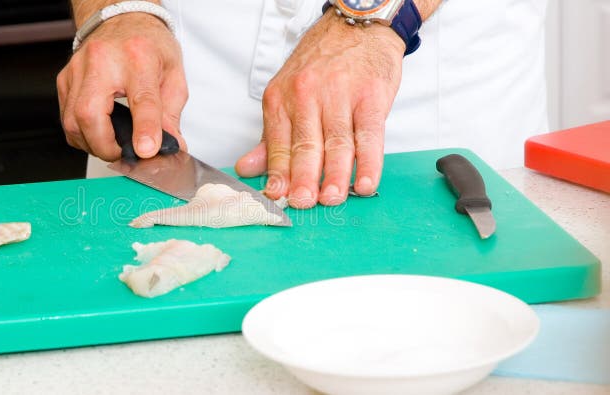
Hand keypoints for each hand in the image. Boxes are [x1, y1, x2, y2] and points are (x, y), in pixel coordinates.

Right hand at [57, 12, 187, 160]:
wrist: (123, 20)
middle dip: (105, 146)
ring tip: (112, 145)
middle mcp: (102, 60)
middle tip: (122, 154)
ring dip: (92, 143)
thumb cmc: (148, 45)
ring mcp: (78, 69)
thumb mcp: (173, 75)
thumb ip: (171, 115)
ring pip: (72, 121)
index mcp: (138, 56)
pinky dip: (81, 134)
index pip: (141, 99)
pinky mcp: (64, 78)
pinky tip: (98, 133)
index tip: (146, 151)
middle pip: (90, 114)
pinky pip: (66, 118)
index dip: (144, 130)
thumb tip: (170, 145)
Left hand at [235, 11, 404, 207]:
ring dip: (335, 175)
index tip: (279, 198)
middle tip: (303, 203)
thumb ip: (271, 139)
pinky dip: (368, 162)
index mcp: (281, 98)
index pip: (277, 144)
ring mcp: (339, 95)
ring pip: (336, 143)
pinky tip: (365, 182)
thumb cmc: (323, 65)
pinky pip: (368, 135)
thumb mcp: (287, 95)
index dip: (278, 174)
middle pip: (305, 145)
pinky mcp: (370, 95)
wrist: (357, 28)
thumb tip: (247, 169)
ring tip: (332, 198)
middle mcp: (306, 95)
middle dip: (303, 178)